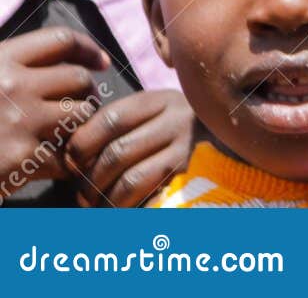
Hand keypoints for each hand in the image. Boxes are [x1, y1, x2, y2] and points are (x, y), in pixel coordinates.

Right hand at [0, 28, 107, 198]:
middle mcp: (12, 85)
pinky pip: (66, 155)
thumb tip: (61, 59)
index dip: (87, 49)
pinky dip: (66, 162)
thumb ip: (10, 67)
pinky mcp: (21, 160)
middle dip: (85, 93)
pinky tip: (56, 166)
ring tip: (67, 135)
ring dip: (79, 126)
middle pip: (78, 78)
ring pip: (80, 114)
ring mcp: (19, 121)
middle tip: (79, 107)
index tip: (100, 62)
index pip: (61, 40)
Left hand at [66, 89, 193, 207]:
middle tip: (81, 195)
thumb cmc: (177, 133)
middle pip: (117, 152)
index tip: (71, 163)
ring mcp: (189, 151)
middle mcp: (178, 121)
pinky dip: (129, 210)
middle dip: (90, 180)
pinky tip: (122, 211)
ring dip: (106, 200)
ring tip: (98, 207)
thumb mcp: (154, 116)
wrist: (231, 141)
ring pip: (132, 180)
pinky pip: (151, 200)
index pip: (111, 119)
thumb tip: (71, 156)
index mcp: (161, 101)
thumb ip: (120, 125)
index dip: (82, 144)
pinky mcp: (194, 179)